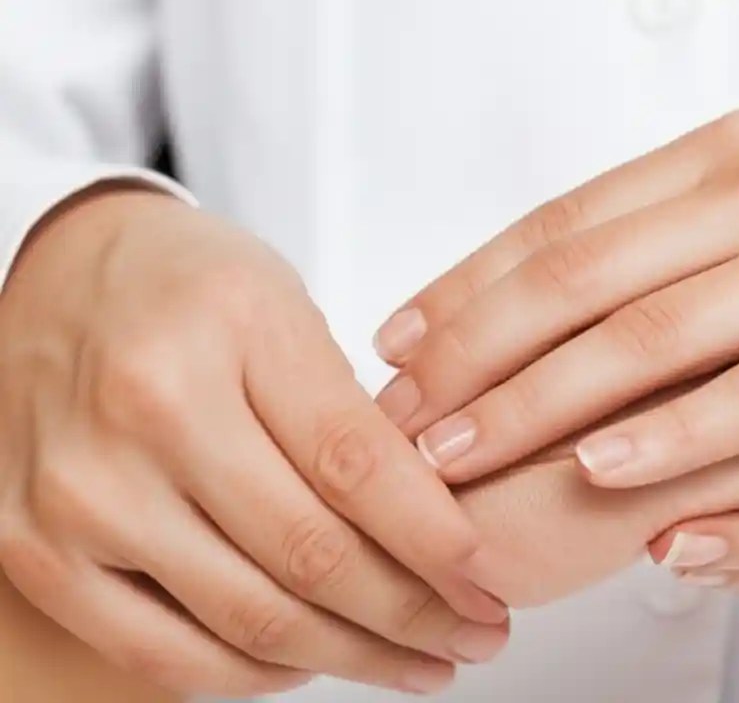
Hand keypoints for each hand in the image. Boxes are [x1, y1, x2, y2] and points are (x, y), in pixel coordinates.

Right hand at [0, 189, 505, 696]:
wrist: (63, 279)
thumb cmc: (193, 291)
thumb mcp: (291, 312)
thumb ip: (354, 418)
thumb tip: (439, 536)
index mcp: (231, 328)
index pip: (358, 466)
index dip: (439, 544)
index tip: (489, 584)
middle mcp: (147, 410)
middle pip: (312, 556)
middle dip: (416, 615)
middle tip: (477, 636)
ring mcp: (82, 491)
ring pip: (251, 621)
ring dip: (355, 658)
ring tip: (419, 663)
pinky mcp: (36, 552)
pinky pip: (167, 656)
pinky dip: (258, 674)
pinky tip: (316, 662)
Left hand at [374, 112, 738, 488]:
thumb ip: (709, 230)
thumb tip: (607, 280)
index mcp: (736, 152)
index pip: (568, 222)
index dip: (469, 286)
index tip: (398, 345)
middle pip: (580, 277)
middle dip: (469, 354)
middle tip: (389, 418)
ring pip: (651, 335)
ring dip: (537, 402)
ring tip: (451, 460)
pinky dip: (676, 434)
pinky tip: (604, 473)